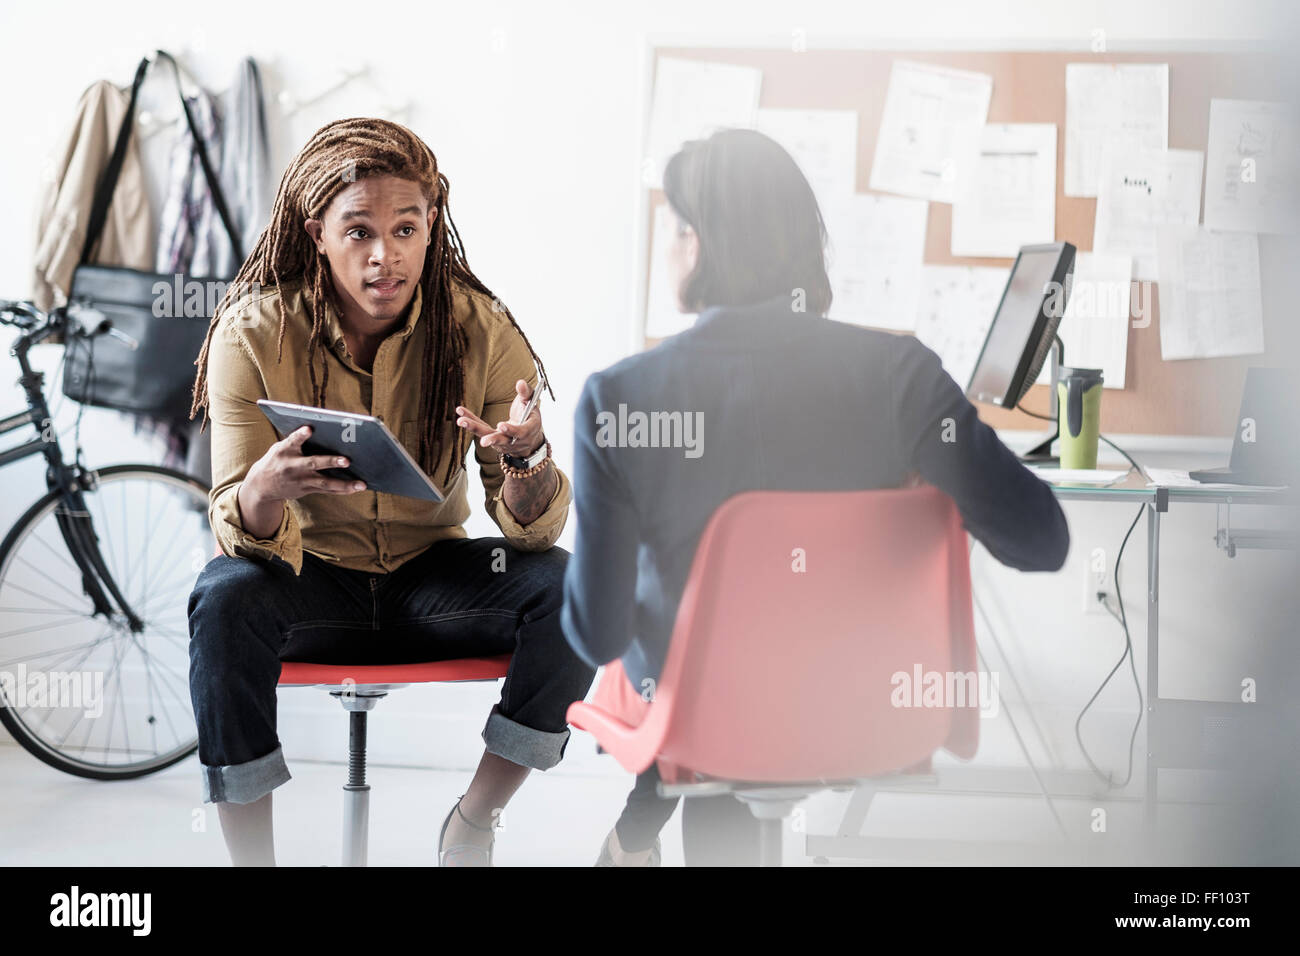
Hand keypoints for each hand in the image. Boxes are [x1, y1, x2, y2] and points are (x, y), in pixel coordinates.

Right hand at [245, 426, 367, 502]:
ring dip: (344, 484)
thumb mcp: (280, 447)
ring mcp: (301, 480)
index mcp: (285, 451)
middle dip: (330, 462)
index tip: (309, 428)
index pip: (292, 440)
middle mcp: (293, 466)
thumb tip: (318, 430)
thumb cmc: (277, 460)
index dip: (300, 435)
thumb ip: (297, 440)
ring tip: (361, 484)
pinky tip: (356, 488)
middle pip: (314, 463)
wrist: (261, 485)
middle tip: (347, 460)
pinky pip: (327, 490)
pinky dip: (342, 490)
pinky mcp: (306, 490)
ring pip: (325, 482)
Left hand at [455, 379, 544, 455]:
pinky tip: (460, 415)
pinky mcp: (492, 440)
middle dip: (493, 439)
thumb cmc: (529, 416)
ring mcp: (503, 442)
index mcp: (528, 430)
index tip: (501, 426)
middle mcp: (515, 440)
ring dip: (474, 429)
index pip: (521, 432)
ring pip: (488, 436)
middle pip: (503, 440)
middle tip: (483, 441)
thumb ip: (527, 393)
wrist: (528, 437)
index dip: (512, 430)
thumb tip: (521, 382)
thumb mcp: (531, 404)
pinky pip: (481, 430)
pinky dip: (471, 422)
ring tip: (461, 421)